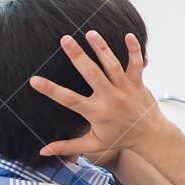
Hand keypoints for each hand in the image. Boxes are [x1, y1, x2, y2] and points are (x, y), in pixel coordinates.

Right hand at [29, 31, 165, 157]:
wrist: (151, 135)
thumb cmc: (120, 138)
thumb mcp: (93, 144)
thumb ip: (68, 146)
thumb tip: (42, 151)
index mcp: (96, 112)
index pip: (69, 99)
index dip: (51, 90)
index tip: (34, 80)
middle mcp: (110, 98)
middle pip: (92, 74)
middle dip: (78, 56)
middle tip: (65, 39)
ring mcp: (125, 89)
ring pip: (113, 65)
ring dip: (102, 48)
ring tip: (90, 33)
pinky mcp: (138, 83)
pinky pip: (137, 64)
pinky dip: (134, 50)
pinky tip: (128, 35)